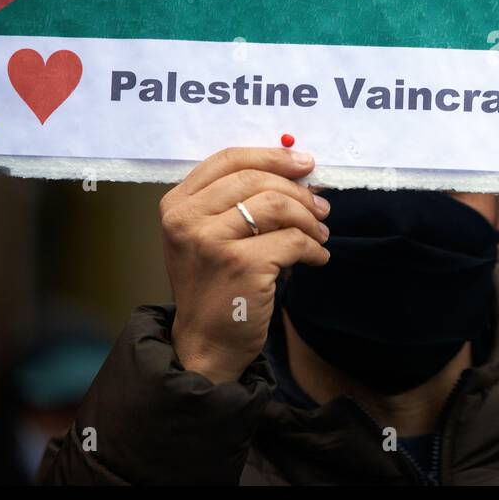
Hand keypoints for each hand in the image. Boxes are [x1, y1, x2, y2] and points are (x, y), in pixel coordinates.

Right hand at [160, 147, 330, 383]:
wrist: (206, 344)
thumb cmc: (216, 285)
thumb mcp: (209, 236)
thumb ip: (237, 201)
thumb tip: (298, 169)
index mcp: (177, 205)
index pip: (228, 159)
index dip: (272, 155)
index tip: (304, 162)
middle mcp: (187, 219)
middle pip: (256, 179)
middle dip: (298, 191)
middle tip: (321, 207)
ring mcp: (211, 242)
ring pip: (277, 206)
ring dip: (309, 219)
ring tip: (320, 234)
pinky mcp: (241, 265)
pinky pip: (293, 240)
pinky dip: (314, 248)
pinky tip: (317, 258)